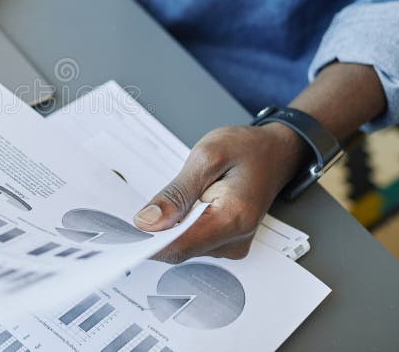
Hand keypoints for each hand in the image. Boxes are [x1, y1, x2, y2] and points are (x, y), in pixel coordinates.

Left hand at [133, 124, 308, 262]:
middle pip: (179, 250)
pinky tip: (177, 209)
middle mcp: (235, 240)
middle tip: (135, 211)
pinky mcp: (227, 242)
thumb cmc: (245, 149)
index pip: (178, 246)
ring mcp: (232, 244)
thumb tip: (147, 222)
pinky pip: (194, 241)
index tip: (123, 231)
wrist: (275, 152)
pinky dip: (179, 227)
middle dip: (153, 234)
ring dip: (167, 229)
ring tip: (163, 203)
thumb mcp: (206, 157)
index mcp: (232, 218)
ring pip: (184, 247)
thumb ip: (176, 193)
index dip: (146, 242)